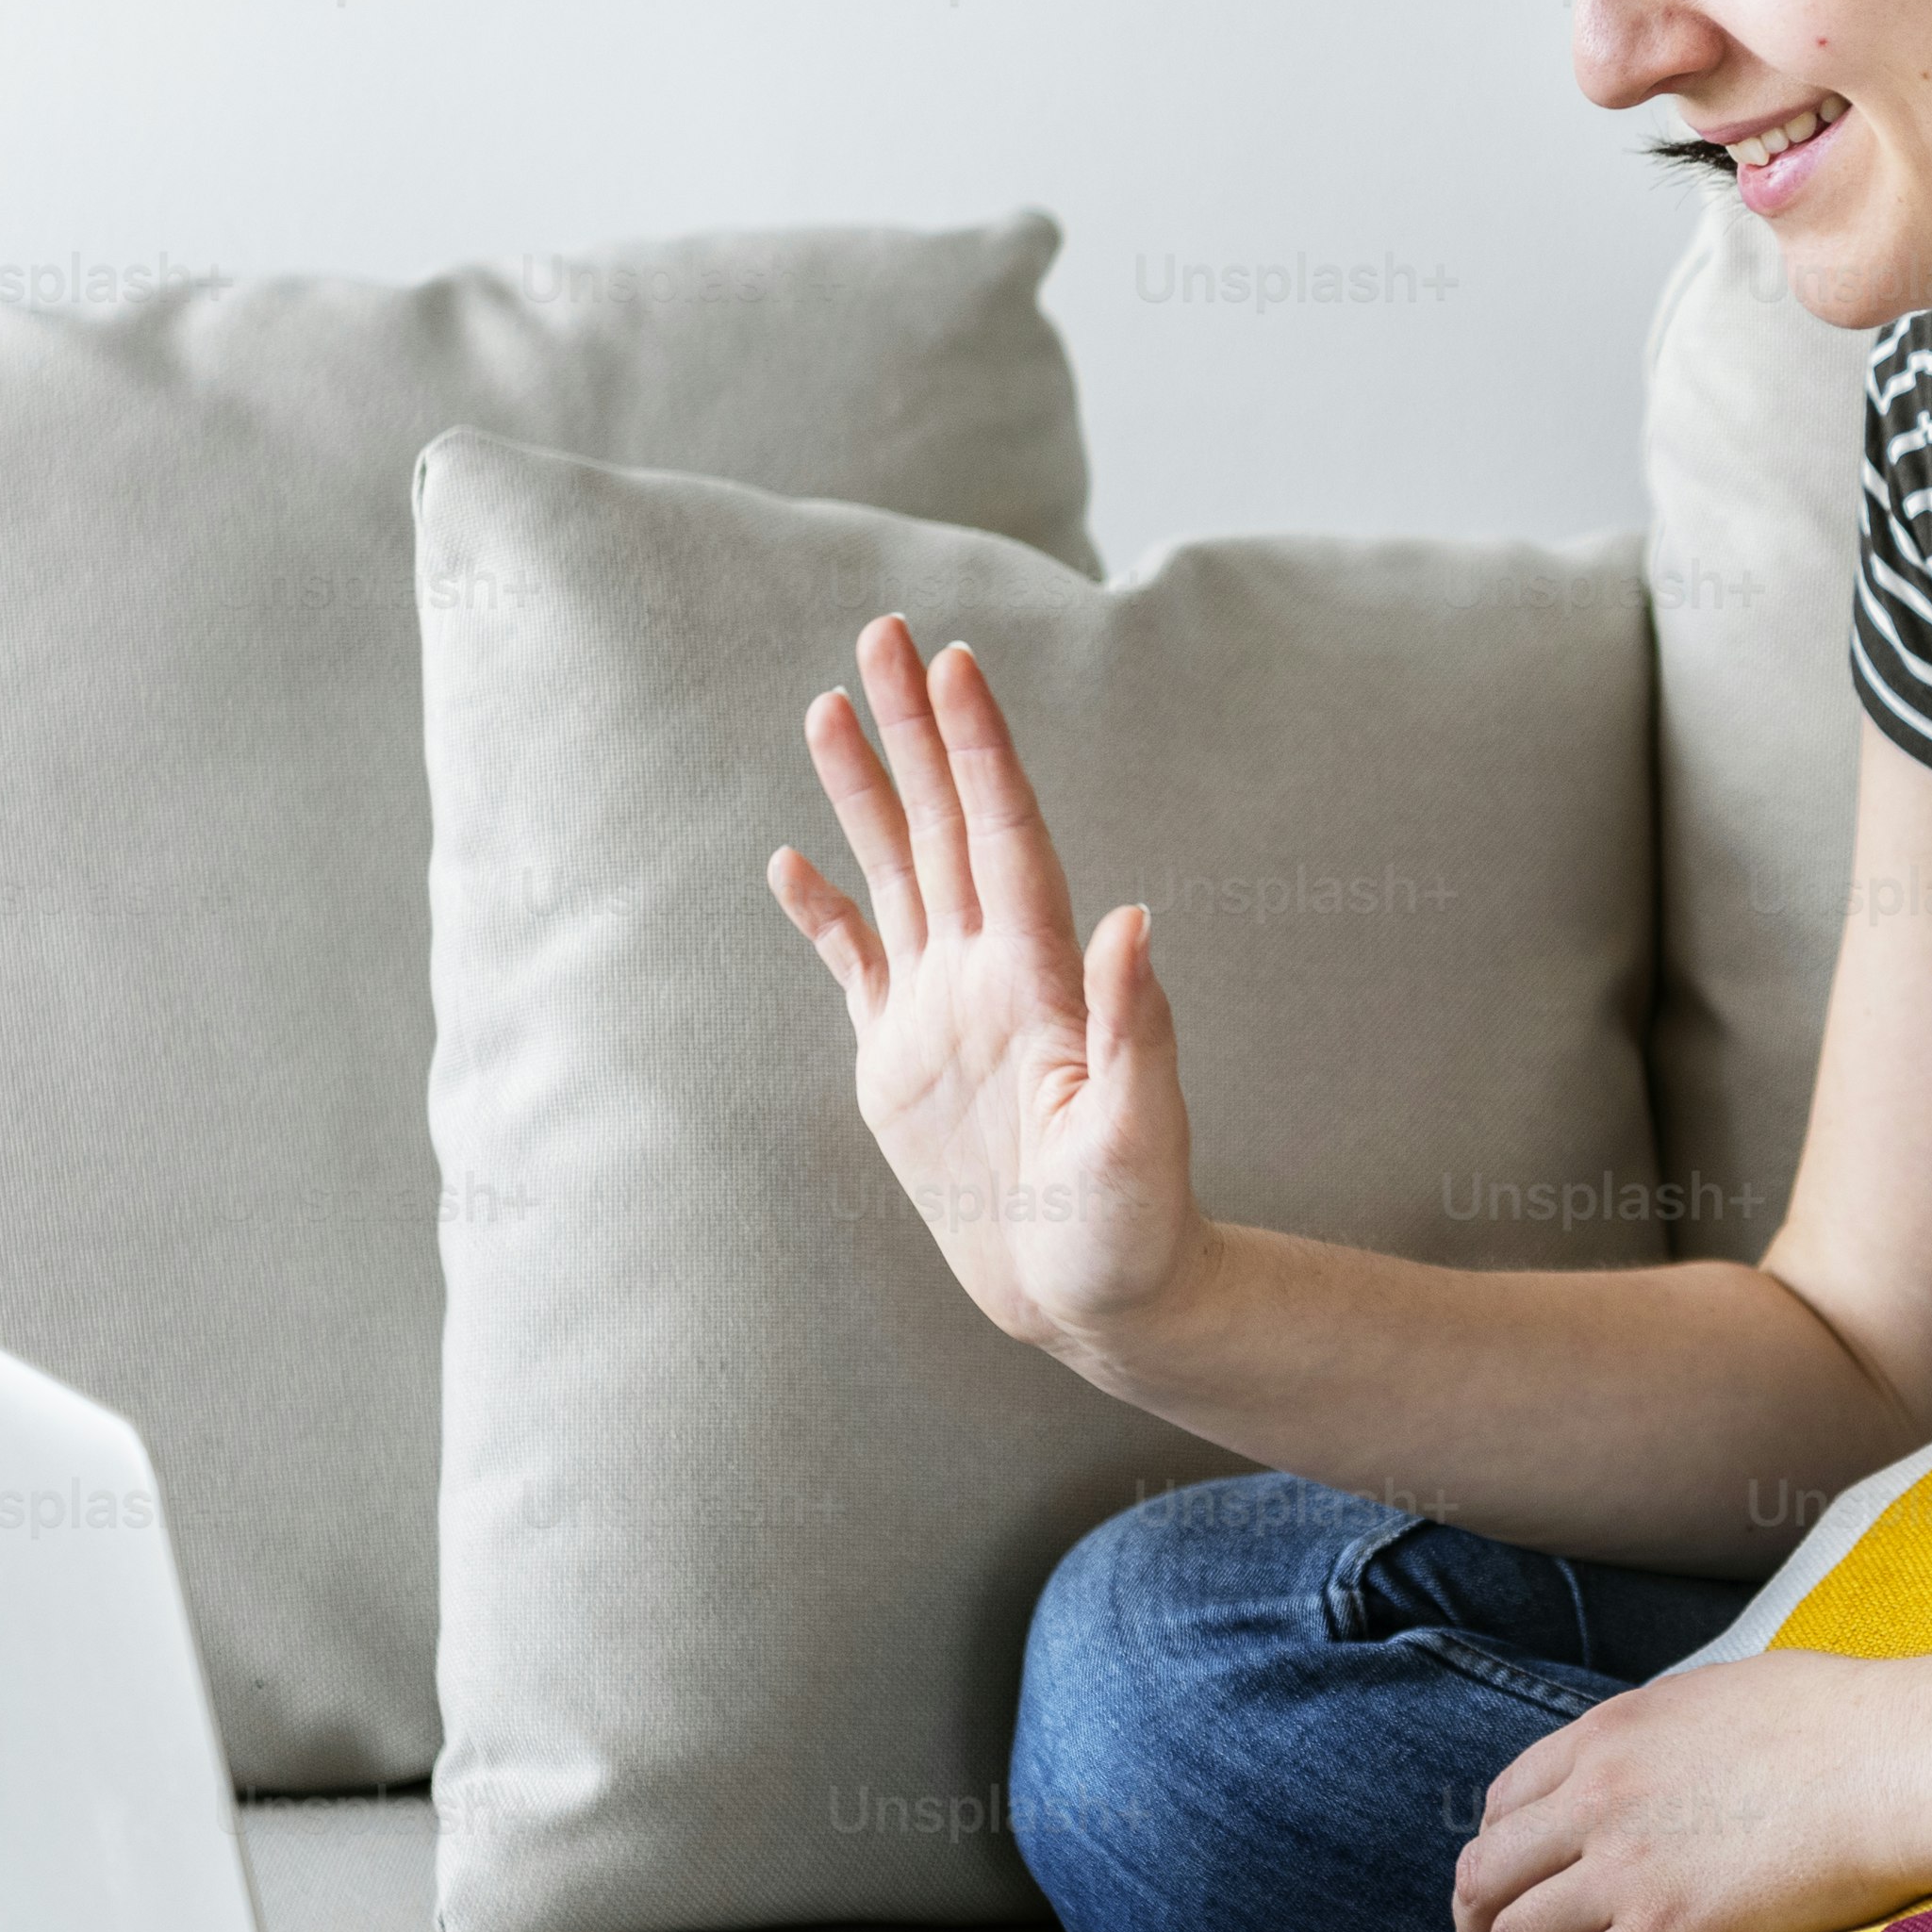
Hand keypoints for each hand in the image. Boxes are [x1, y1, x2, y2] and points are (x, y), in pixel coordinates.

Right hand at [767, 614, 1204, 1379]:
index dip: (980, 751)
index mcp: (1041, 979)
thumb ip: (1134, 1031)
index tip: (955, 664)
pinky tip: (790, 857)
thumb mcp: (1140, 1136)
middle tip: (881, 631)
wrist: (1098, 1299)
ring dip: (867, 791)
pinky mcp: (900, 1064)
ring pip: (897, 871)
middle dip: (914, 728)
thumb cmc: (1132, 1231)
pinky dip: (822, 912)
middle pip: (944, 823)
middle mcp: (989, 974)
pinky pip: (854, 965)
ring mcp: (941, 1012)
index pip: (1005, 837)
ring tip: (829, 706)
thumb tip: (1135, 920)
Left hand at [1448, 1650, 1931, 1931]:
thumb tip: (1668, 1757)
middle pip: (1486, 1876)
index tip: (1508, 1895)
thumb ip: (1669, 1732)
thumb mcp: (1724, 1693)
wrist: (1905, 1762)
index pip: (1504, 1804)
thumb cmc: (1847, 1722)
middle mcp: (1595, 1796)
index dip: (1495, 1861)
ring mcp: (1624, 1867)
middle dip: (1476, 1931)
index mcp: (1610, 1734)